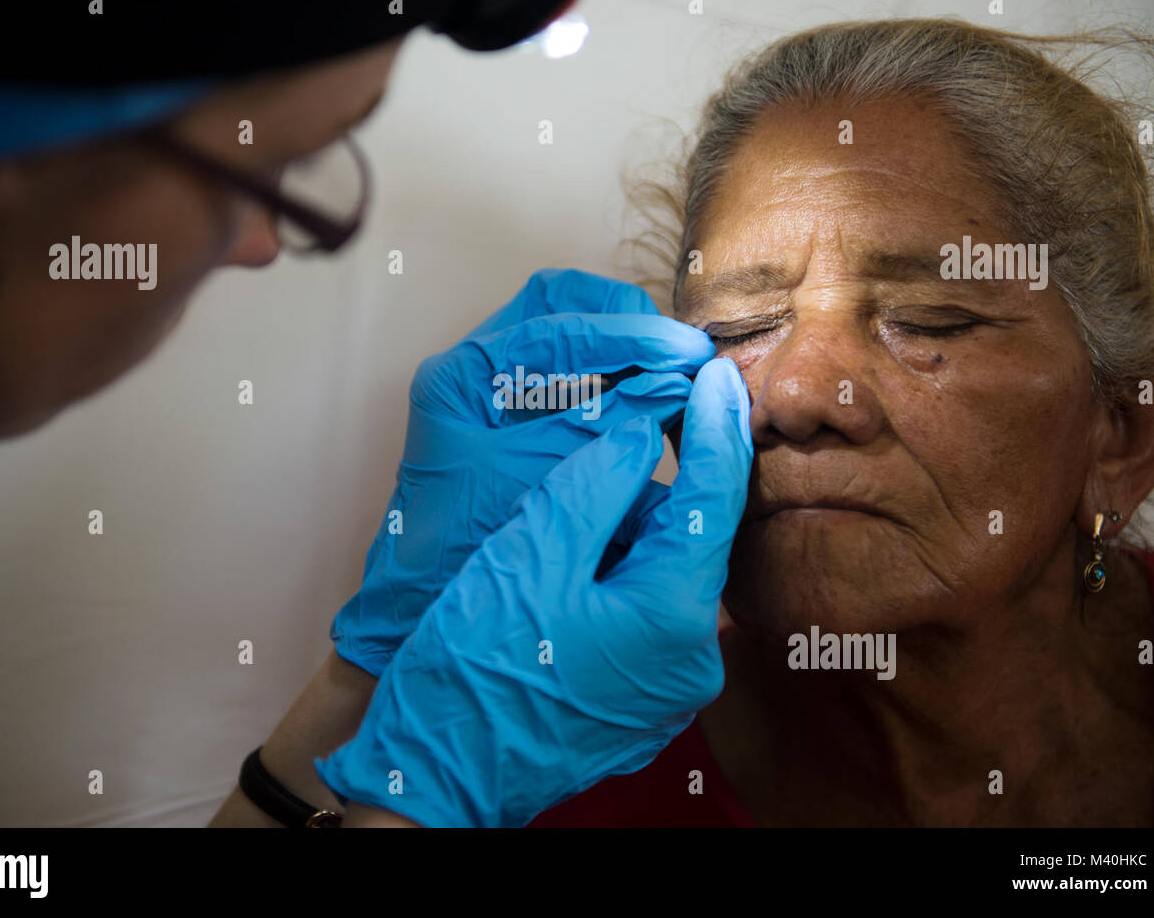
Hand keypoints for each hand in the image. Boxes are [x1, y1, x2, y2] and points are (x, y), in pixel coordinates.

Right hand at [317, 358, 751, 826]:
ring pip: (660, 575)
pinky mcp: (640, 701)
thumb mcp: (531, 554)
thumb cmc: (474, 670)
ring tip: (550, 535)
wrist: (438, 779)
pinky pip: (642, 613)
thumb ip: (596, 484)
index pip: (715, 497)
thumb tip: (640, 436)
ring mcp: (668, 687)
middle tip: (605, 447)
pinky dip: (610, 578)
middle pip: (686, 537)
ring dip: (618, 538)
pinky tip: (555, 574)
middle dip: (645, 489)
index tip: (715, 373)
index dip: (715, 426)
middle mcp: (691, 657)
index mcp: (674, 615)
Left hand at [331, 267, 715, 676]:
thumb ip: (605, 427)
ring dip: (625, 351)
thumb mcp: (539, 483)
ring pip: (571, 342)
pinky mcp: (517, 430)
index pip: (557, 325)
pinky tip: (654, 405)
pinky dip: (617, 386)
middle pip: (562, 309)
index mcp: (462, 377)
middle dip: (626, 323)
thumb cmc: (459, 557)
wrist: (415, 620)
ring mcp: (493, 399)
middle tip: (682, 354)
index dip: (630, 335)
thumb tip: (678, 384)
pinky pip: (575, 384)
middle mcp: (473, 375)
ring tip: (677, 375)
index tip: (686, 351)